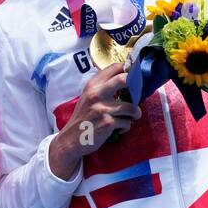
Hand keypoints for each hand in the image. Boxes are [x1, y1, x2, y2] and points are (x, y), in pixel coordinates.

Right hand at [49, 64, 140, 178]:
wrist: (70, 139)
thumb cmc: (82, 118)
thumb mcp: (87, 97)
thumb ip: (102, 87)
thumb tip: (125, 79)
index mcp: (92, 85)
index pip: (114, 67)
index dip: (128, 69)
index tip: (134, 76)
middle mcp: (96, 94)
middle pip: (124, 79)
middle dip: (136, 86)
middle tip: (137, 94)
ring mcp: (102, 109)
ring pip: (132, 107)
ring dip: (135, 113)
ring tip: (132, 117)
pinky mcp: (107, 123)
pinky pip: (127, 123)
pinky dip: (125, 127)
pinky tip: (119, 128)